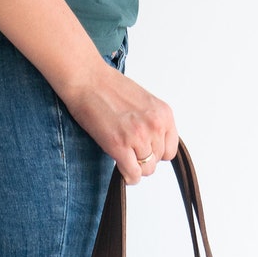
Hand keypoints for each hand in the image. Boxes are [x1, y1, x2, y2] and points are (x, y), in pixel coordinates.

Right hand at [58, 62, 178, 184]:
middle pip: (157, 161)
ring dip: (134, 167)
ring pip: (146, 169)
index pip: (170, 150)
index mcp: (164, 114)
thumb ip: (152, 122)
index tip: (144, 149)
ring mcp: (138, 137)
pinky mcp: (120, 146)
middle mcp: (155, 125)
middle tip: (129, 150)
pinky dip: (128, 176)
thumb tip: (152, 145)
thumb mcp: (144, 103)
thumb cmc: (109, 88)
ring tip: (122, 155)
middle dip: (143, 159)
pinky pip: (133, 174)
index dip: (156, 152)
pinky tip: (121, 169)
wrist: (87, 80)